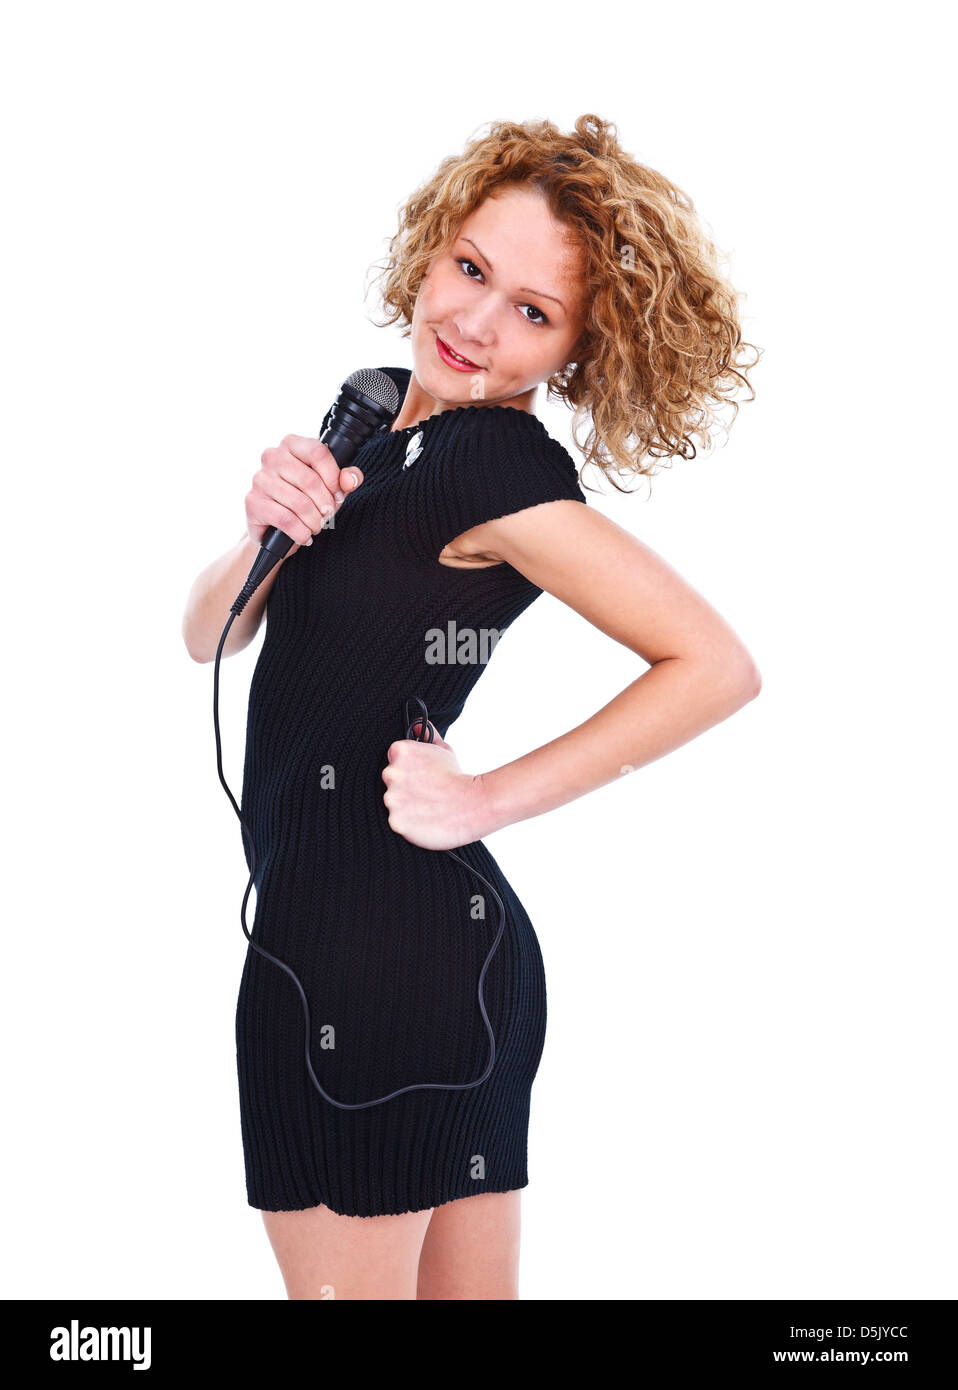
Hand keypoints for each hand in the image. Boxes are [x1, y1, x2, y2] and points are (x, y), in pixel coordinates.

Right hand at [246, 434, 363, 550]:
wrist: (275, 528)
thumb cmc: (304, 501)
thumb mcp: (330, 488)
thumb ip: (346, 479)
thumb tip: (351, 479)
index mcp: (292, 444)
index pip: (318, 452)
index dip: (333, 477)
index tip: (337, 494)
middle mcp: (272, 456)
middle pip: (310, 480)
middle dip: (325, 504)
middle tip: (327, 515)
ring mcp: (260, 479)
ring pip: (299, 503)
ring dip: (314, 521)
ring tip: (316, 526)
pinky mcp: (253, 502)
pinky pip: (286, 519)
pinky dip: (301, 532)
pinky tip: (304, 535)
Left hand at [381, 731, 487, 849]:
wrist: (472, 803)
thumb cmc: (457, 777)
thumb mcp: (443, 749)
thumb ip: (426, 735)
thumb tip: (417, 724)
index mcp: (399, 752)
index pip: (393, 759)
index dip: (408, 768)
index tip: (421, 775)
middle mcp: (391, 773)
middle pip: (391, 780)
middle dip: (405, 786)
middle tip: (426, 791)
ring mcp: (392, 798)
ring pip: (393, 802)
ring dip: (406, 805)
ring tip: (427, 806)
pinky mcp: (395, 820)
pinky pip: (396, 821)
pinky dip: (408, 822)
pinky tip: (424, 818)